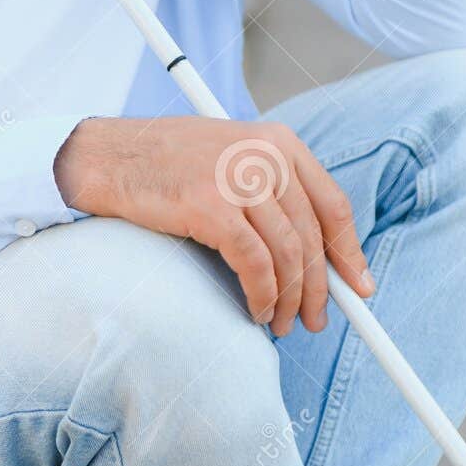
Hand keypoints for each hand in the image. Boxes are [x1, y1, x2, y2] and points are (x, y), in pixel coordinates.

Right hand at [54, 116, 374, 335]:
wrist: (106, 157)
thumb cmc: (166, 166)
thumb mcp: (232, 159)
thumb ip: (271, 191)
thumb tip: (311, 255)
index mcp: (278, 142)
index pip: (331, 204)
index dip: (349, 252)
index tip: (359, 288)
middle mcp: (264, 155)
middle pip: (311, 236)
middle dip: (319, 289)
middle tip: (317, 320)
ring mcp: (237, 179)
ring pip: (287, 255)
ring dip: (290, 299)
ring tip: (284, 323)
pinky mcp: (211, 207)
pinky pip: (254, 265)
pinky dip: (262, 296)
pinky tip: (258, 311)